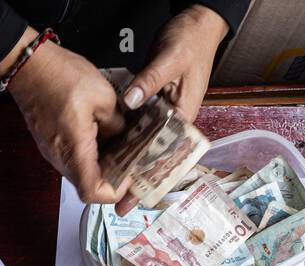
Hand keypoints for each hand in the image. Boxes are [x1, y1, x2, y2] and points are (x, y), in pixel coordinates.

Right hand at [0, 29, 127, 204]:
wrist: (30, 66)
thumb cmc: (60, 76)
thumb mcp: (104, 97)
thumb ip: (117, 125)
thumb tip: (122, 138)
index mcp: (74, 149)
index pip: (92, 193)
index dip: (115, 190)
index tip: (128, 173)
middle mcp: (59, 158)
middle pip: (88, 186)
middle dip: (112, 176)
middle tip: (129, 157)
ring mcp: (52, 153)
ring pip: (82, 173)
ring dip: (101, 165)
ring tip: (118, 143)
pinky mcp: (51, 145)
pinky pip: (73, 159)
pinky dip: (90, 154)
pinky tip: (101, 134)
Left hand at [115, 5, 227, 212]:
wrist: (196, 23)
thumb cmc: (191, 40)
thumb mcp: (170, 59)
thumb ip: (149, 82)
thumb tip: (130, 102)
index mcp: (184, 115)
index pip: (167, 157)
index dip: (149, 181)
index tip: (133, 201)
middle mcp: (174, 119)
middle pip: (154, 157)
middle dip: (136, 181)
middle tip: (116, 203)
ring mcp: (163, 112)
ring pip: (144, 145)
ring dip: (128, 163)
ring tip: (108, 185)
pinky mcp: (153, 103)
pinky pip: (138, 127)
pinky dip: (125, 140)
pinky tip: (109, 152)